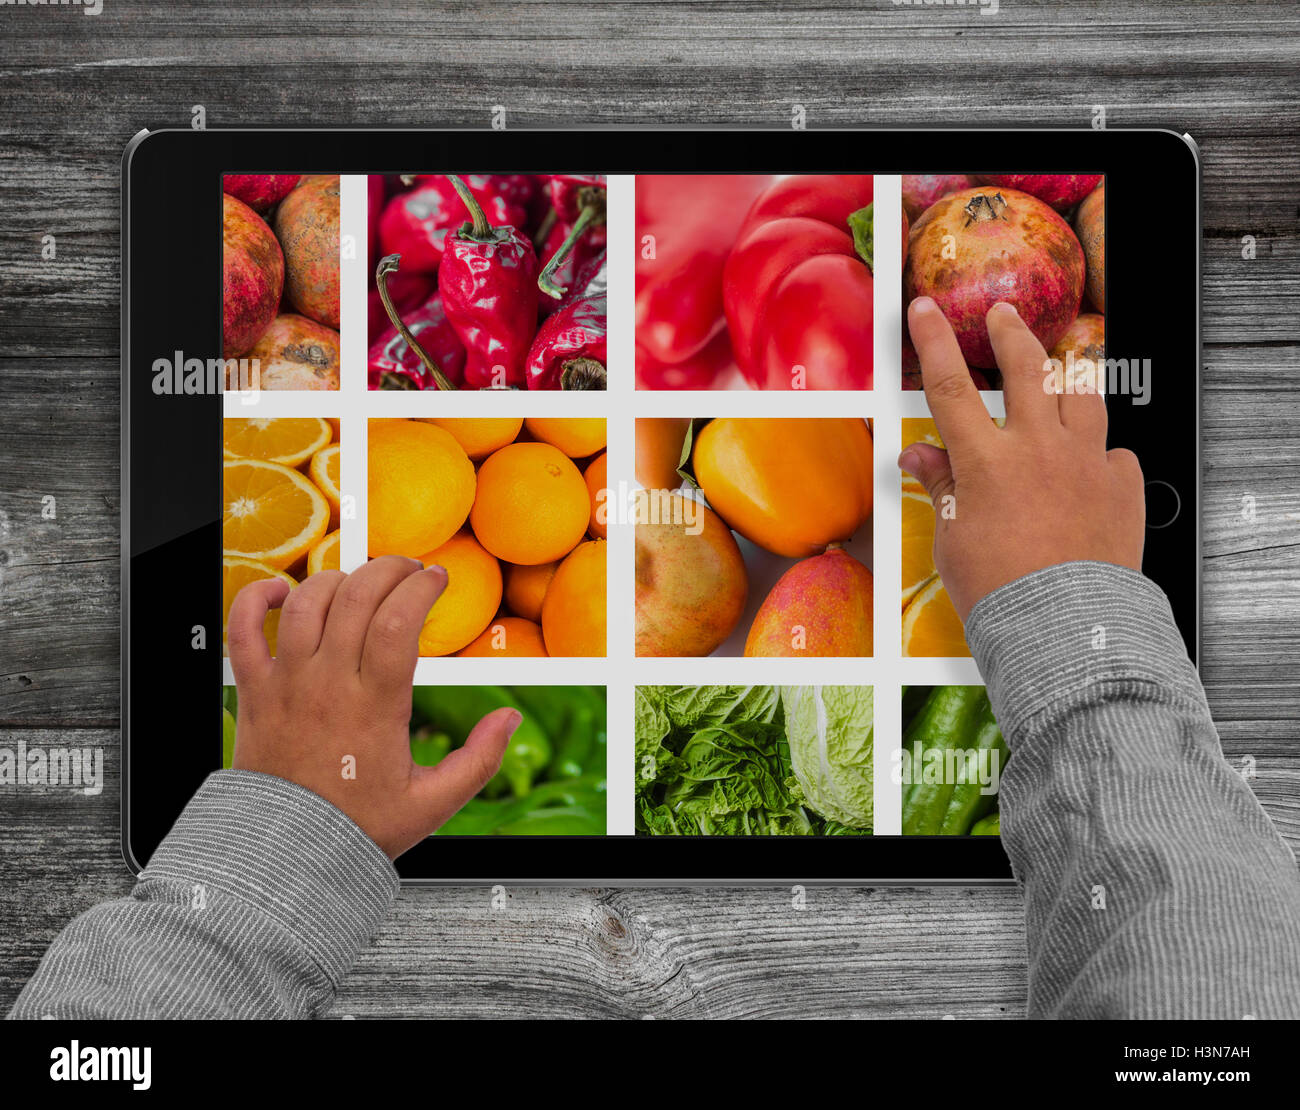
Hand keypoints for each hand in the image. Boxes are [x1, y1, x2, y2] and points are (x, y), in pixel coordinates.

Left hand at [226, 556, 519, 858]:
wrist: (287, 856)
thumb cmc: (358, 828)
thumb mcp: (433, 803)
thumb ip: (479, 761)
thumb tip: (510, 718)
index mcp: (375, 706)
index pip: (400, 621)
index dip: (422, 587)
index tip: (437, 579)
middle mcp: (328, 685)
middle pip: (357, 597)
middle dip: (389, 569)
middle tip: (408, 570)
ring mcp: (286, 684)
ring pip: (307, 602)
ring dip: (338, 578)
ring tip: (360, 583)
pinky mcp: (255, 692)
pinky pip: (242, 628)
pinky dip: (257, 597)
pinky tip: (283, 590)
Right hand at [899, 297, 1144, 620]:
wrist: (1065, 628)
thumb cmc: (1001, 591)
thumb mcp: (952, 538)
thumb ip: (941, 487)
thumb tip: (918, 455)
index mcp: (987, 462)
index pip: (950, 386)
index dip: (933, 341)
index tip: (924, 308)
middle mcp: (1040, 449)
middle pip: (1027, 367)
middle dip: (1011, 332)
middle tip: (1004, 314)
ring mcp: (1087, 463)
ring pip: (1083, 394)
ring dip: (1068, 373)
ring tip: (1062, 364)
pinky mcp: (1123, 486)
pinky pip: (1114, 452)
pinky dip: (1100, 451)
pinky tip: (1092, 463)